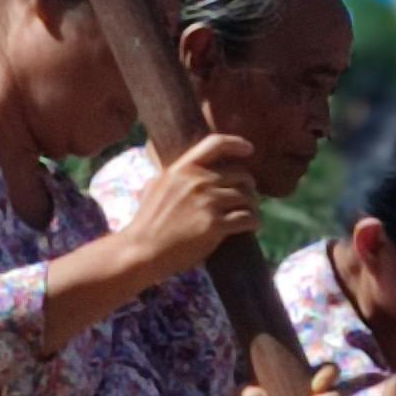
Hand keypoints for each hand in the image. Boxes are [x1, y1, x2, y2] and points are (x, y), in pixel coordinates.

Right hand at [112, 132, 261, 286]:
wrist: (142, 251)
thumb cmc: (145, 223)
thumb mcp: (154, 187)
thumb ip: (172, 177)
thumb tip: (182, 172)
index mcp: (183, 169)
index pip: (215, 144)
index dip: (236, 144)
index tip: (249, 149)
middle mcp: (198, 181)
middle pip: (241, 175)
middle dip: (248, 187)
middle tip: (247, 198)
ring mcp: (208, 202)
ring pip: (247, 197)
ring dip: (253, 206)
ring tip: (250, 214)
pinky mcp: (216, 225)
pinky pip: (247, 218)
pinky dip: (254, 222)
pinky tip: (252, 226)